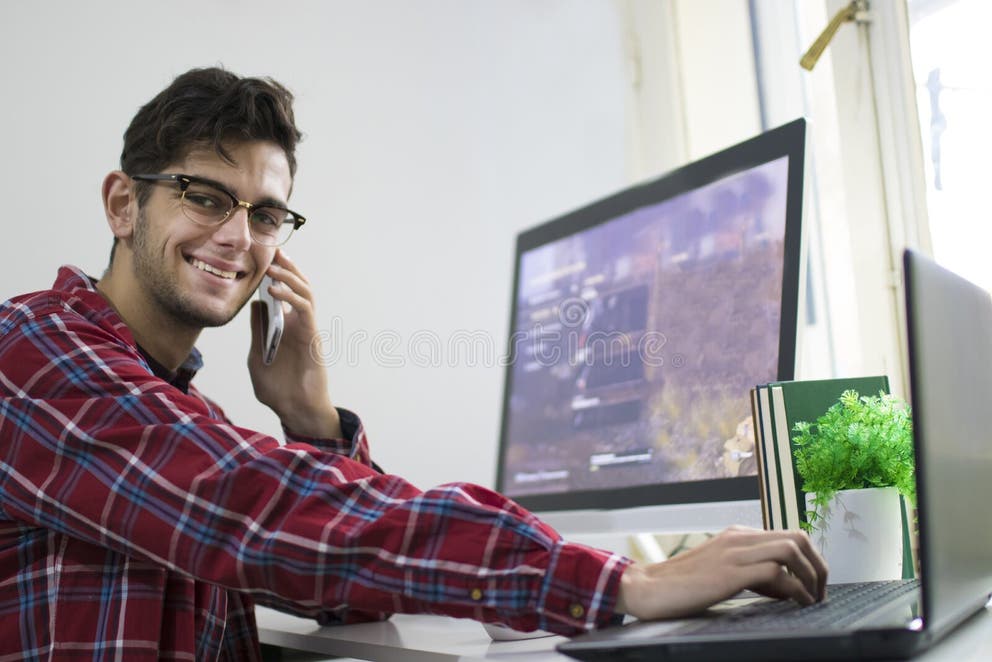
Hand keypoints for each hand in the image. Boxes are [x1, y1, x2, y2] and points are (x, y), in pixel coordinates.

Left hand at [248, 250, 341, 438]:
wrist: (295, 411)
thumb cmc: (278, 390)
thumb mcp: (256, 357)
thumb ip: (256, 332)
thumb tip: (255, 305)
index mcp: (285, 329)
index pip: (284, 295)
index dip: (276, 276)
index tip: (264, 258)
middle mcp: (298, 326)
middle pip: (297, 288)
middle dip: (287, 268)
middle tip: (274, 250)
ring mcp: (306, 330)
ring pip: (305, 294)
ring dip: (290, 277)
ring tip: (274, 265)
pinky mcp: (312, 338)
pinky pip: (305, 311)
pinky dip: (292, 298)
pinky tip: (275, 291)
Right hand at [616, 526, 827, 619]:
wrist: (647, 588)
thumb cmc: (680, 585)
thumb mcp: (718, 569)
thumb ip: (746, 569)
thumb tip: (780, 585)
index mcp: (736, 535)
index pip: (789, 535)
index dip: (810, 560)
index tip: (814, 585)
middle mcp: (738, 538)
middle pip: (797, 536)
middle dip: (818, 565)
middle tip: (820, 592)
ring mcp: (733, 553)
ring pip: (792, 548)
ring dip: (811, 575)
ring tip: (812, 599)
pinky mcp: (729, 573)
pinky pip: (776, 573)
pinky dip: (795, 590)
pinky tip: (796, 604)